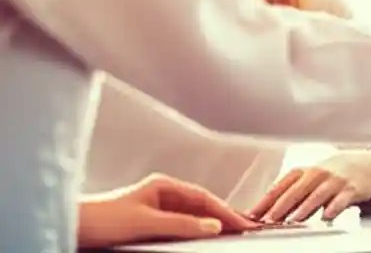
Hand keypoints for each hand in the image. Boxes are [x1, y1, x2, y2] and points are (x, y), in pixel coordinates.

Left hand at [77, 174, 258, 248]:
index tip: (244, 223)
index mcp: (163, 186)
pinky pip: (179, 224)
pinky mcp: (147, 222)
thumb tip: (213, 225)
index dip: (226, 210)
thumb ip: (181, 223)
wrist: (73, 225)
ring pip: (191, 214)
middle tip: (245, 227)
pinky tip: (202, 236)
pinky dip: (195, 229)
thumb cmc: (102, 219)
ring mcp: (154, 207)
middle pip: (201, 204)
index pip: (204, 198)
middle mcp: (160, 193)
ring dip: (210, 223)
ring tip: (230, 232)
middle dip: (223, 215)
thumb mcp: (146, 222)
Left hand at [247, 151, 370, 223]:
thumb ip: (291, 194)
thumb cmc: (330, 175)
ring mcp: (335, 181)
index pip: (280, 186)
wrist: (364, 165)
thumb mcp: (309, 179)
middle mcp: (317, 174)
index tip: (253, 214)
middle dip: (282, 206)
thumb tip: (266, 212)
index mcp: (303, 172)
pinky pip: (341, 200)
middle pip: (297, 190)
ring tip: (293, 220)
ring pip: (317, 195)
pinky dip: (333, 208)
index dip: (266, 201)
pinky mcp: (351, 190)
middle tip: (270, 219)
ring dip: (305, 208)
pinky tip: (326, 217)